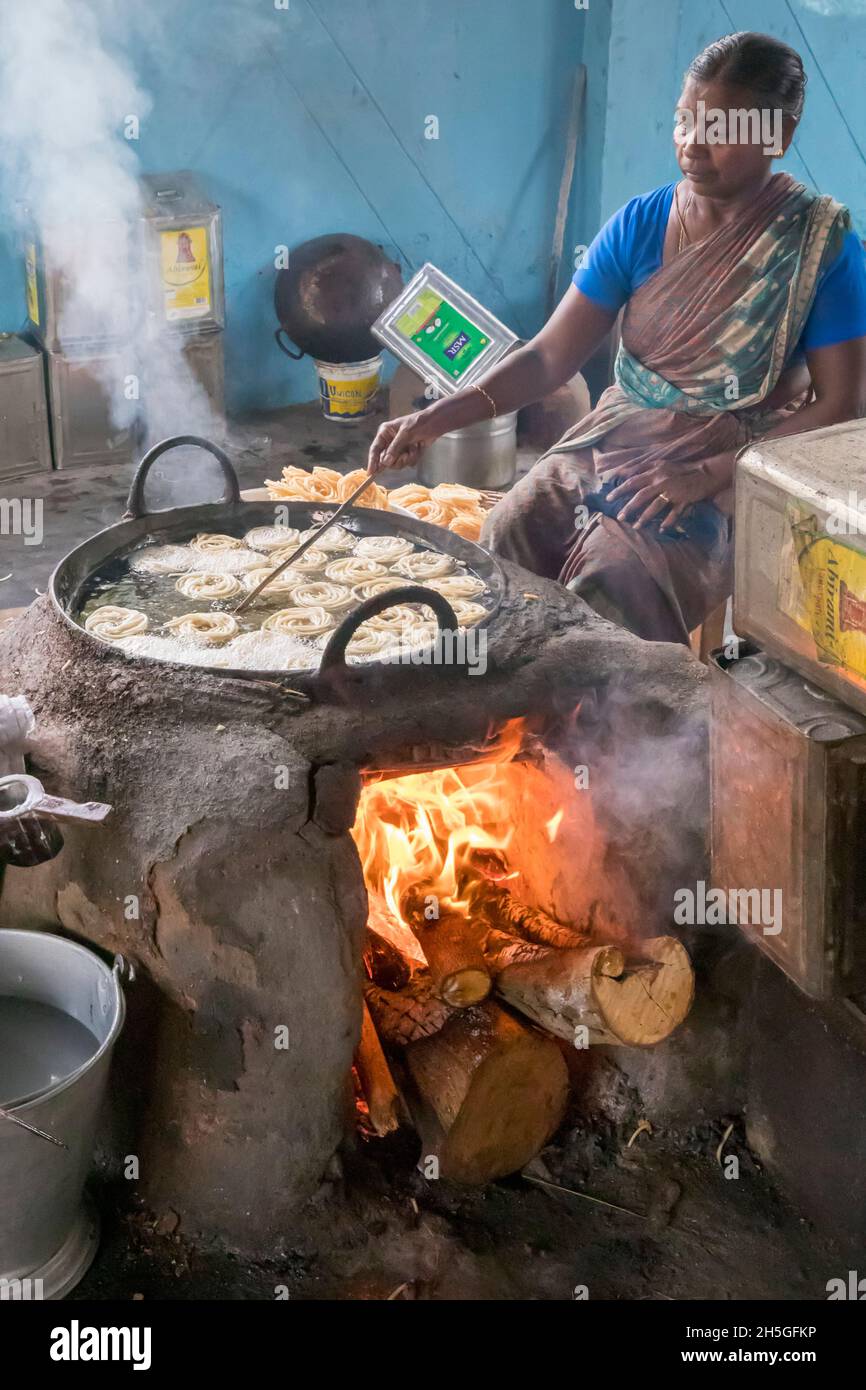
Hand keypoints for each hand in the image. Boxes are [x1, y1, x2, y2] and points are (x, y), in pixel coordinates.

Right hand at [368, 411, 437, 473]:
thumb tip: (385, 463)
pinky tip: (419, 448)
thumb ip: (394, 448)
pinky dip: (414, 457)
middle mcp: (390, 441)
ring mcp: (399, 448)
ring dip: (408, 458)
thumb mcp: (406, 434)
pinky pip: (407, 463)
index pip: (375, 449)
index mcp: (385, 433)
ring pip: (397, 463)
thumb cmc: (419, 423)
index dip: (372, 462)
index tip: (371, 473)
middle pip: (386, 460)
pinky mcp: (407, 453)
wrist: (435, 423)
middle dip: (398, 460)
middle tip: (405, 455)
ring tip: (415, 448)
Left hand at [605, 458, 728, 531]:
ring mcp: (674, 492)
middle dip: (629, 507)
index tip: (608, 498)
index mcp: (655, 472)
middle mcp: (662, 481)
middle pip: (642, 495)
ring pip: (656, 506)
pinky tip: (660, 530)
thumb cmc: (679, 470)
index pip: (633, 481)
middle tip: (620, 517)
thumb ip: (640, 468)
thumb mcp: (660, 464)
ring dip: (645, 517)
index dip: (620, 490)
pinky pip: (674, 514)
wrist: (704, 473)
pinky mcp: (684, 500)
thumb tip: (621, 473)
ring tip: (636, 527)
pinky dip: (668, 523)